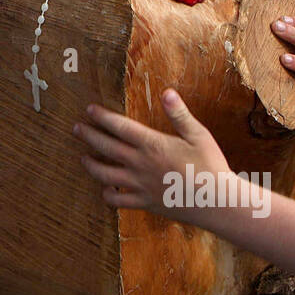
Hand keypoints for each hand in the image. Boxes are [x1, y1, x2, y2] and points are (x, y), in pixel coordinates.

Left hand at [76, 89, 230, 218]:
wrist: (217, 202)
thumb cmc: (210, 166)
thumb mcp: (198, 135)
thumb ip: (179, 114)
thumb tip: (167, 92)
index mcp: (152, 144)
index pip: (119, 126)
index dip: (102, 117)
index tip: (89, 110)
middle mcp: (140, 164)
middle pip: (106, 147)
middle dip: (88, 136)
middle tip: (76, 128)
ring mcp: (139, 185)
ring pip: (105, 175)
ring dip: (90, 164)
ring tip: (83, 157)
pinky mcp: (144, 203)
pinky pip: (118, 202)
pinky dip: (107, 195)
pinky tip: (106, 189)